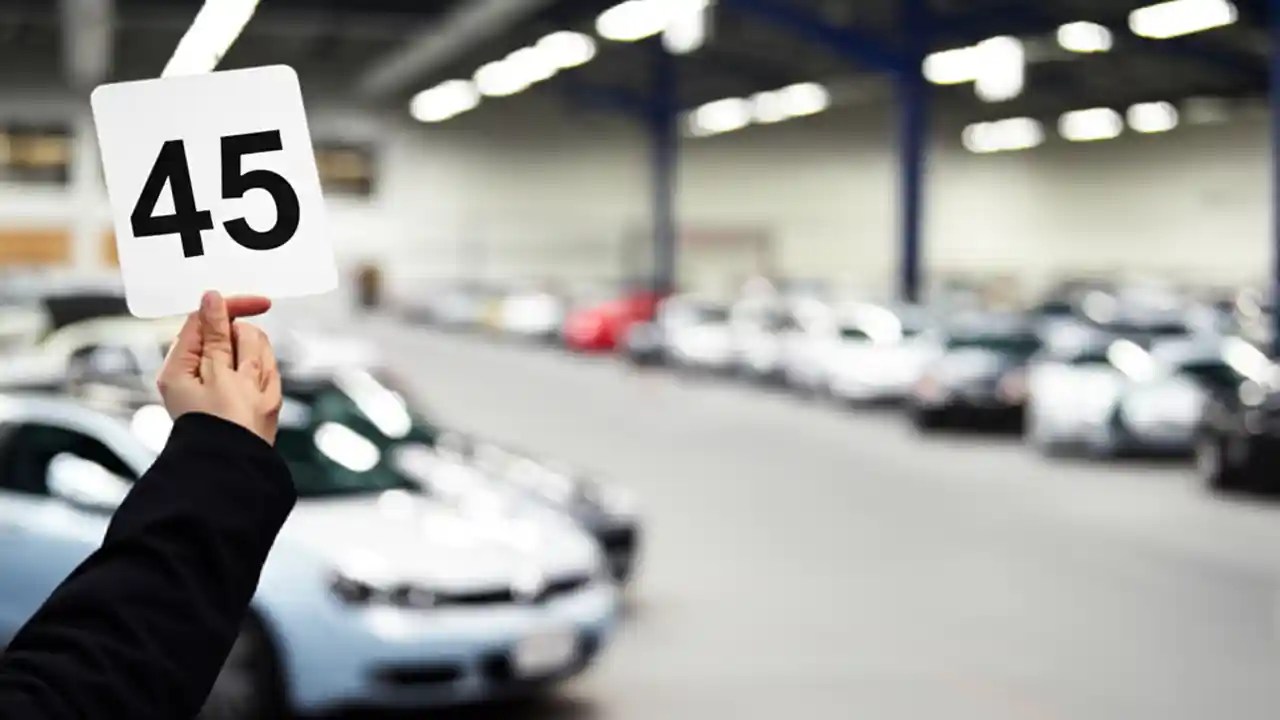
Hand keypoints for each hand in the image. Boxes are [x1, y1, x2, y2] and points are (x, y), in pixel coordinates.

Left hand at [157, 291, 282, 443]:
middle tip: (250, 377)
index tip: (263, 304)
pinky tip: (263, 403)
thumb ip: (216, 333)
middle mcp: (196, 374)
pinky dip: (266, 383)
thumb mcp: (220, 372)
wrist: (239, 470)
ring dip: (260, 367)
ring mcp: (221, 387)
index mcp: (181, 367)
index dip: (233, 308)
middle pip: (230, 337)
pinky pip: (259, 375)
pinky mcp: (240, 397)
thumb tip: (211, 299)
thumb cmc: (225, 426)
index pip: (205, 319)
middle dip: (249, 349)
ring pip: (249, 355)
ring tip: (256, 396)